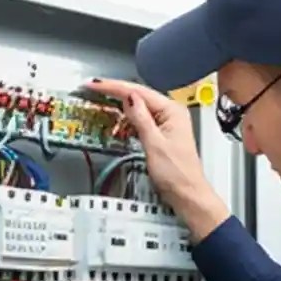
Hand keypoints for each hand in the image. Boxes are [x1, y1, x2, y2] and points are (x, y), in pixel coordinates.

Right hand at [83, 78, 229, 240]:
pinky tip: (116, 118)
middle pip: (138, 96)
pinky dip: (126, 118)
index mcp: (172, 111)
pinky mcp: (161, 134)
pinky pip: (140, 119)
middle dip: (115, 92)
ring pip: (138, 107)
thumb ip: (140, 119)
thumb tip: (129, 98)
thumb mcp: (154, 144)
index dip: (114, 87)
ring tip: (100, 99)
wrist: (187, 195)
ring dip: (119, 104)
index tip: (96, 85)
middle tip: (93, 88)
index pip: (138, 92)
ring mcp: (166, 123)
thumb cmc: (178, 174)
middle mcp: (171, 114)